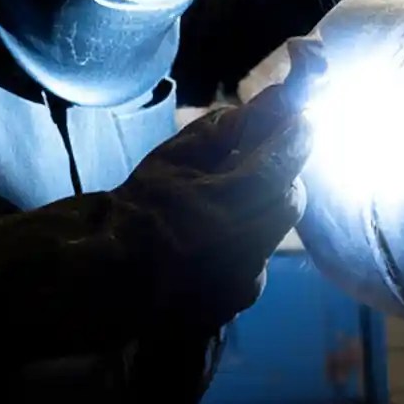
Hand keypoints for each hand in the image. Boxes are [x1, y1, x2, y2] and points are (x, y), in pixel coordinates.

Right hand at [117, 40, 325, 326]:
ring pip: (274, 231)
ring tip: (223, 200)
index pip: (284, 162)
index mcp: (225, 206)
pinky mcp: (239, 302)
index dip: (296, 136)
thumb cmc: (136, 207)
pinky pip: (257, 259)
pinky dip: (246, 241)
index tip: (299, 118)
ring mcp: (244, 281)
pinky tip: (213, 238)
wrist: (104, 274)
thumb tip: (271, 102)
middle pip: (291, 199)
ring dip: (263, 208)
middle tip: (258, 158)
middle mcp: (245, 249)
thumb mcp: (175, 157)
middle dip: (282, 174)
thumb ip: (226, 128)